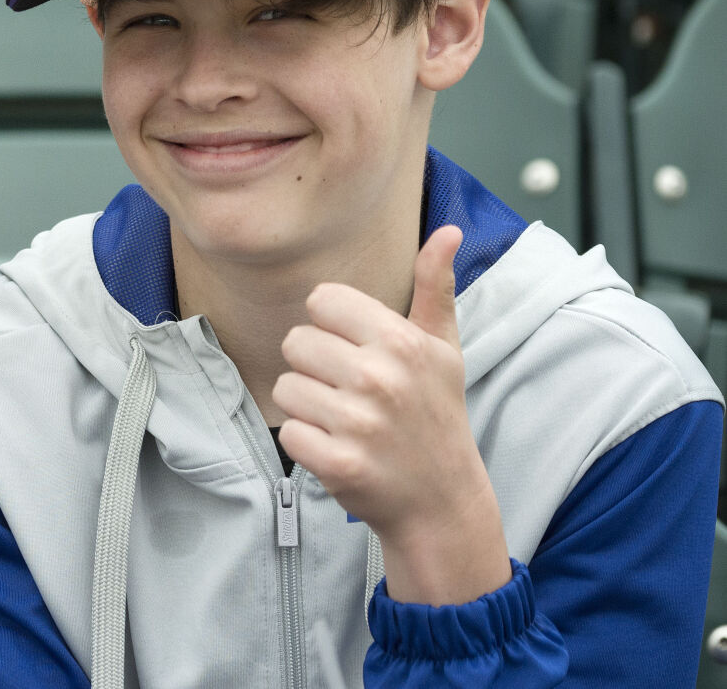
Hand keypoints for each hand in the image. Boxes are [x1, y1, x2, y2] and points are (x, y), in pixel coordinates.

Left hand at [273, 225, 511, 605]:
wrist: (443, 502)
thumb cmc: (437, 416)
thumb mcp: (444, 349)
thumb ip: (435, 288)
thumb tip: (448, 232)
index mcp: (402, 342)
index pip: (321, 300)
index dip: (330, 325)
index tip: (355, 350)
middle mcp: (380, 378)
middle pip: (295, 342)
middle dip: (314, 367)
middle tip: (350, 393)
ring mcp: (359, 423)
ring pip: (286, 387)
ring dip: (308, 407)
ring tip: (347, 422)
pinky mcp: (339, 463)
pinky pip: (288, 432)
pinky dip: (306, 443)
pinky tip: (339, 449)